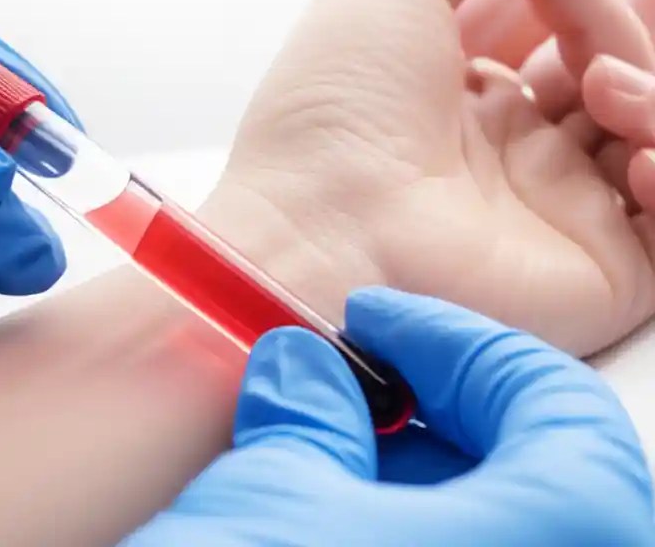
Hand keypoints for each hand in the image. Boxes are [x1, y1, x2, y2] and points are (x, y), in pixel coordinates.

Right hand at [123, 288, 654, 546]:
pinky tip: (330, 538)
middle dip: (431, 419)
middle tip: (345, 389)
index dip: (447, 338)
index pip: (546, 397)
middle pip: (541, 474)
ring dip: (421, 493)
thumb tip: (303, 372)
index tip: (374, 319)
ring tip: (324, 468)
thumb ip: (308, 416)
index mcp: (572, 536)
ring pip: (506, 542)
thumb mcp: (271, 496)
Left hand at [203, 0, 654, 355]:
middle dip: (630, 24)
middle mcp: (513, 153)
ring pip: (650, 126)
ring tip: (598, 79)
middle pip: (614, 72)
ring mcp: (558, 214)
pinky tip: (637, 146)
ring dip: (645, 81)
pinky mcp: (600, 273)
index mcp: (459, 93)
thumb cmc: (332, 114)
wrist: (323, 235)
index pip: (552, 27)